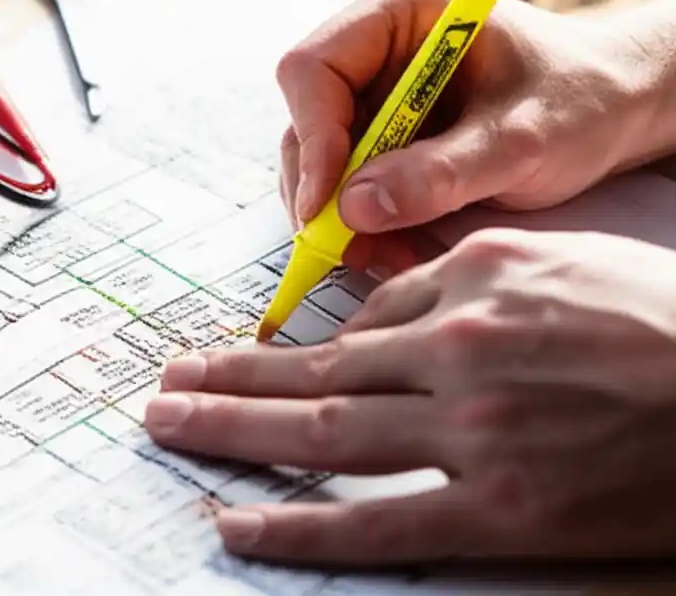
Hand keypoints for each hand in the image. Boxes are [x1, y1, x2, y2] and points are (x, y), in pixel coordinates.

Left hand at [143, 228, 675, 564]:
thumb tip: (380, 314)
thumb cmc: (667, 323)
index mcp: (474, 279)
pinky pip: (376, 520)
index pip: (354, 324)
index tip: (234, 356)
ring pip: (321, 434)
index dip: (283, 348)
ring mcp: (475, 430)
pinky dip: (297, 525)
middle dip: (224, 379)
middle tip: (161, 386)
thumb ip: (462, 278)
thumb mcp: (562, 261)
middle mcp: (458, 347)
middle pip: (311, 373)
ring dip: (230, 431)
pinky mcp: (504, 509)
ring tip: (169, 428)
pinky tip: (237, 523)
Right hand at [275, 0, 675, 277]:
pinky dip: (362, 218)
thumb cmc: (580, 100)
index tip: (327, 206)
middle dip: (323, 188)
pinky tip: (393, 243)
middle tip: (349, 247)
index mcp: (401, 11)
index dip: (313, 137)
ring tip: (384, 254)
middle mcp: (374, 44)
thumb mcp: (520, 141)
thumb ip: (440, 174)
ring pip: (318, 155)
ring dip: (341, 213)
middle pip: (306, 118)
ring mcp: (373, 87)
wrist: (616, 109)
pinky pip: (345, 176)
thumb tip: (354, 209)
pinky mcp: (380, 127)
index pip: (312, 69)